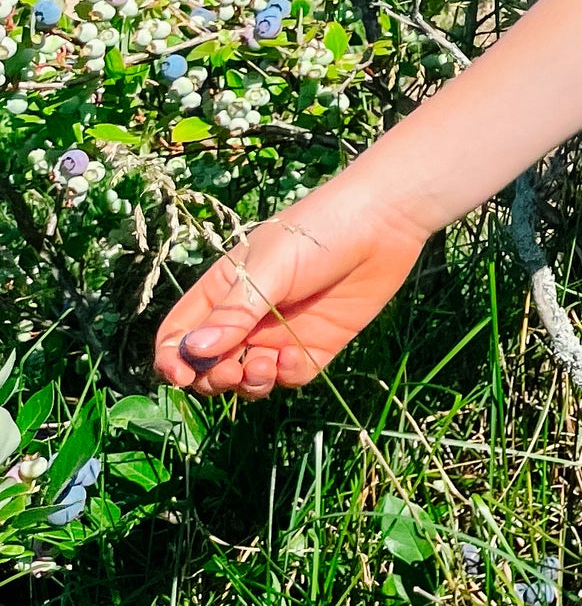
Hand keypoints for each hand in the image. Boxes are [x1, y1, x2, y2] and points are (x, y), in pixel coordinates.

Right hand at [152, 183, 431, 398]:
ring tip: (263, 365)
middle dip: (211, 379)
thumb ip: (234, 311)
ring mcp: (281, 334)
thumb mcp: (268, 268)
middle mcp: (246, 319)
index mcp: (221, 293)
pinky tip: (293, 358)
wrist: (383, 221)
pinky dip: (285, 376)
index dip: (173, 360)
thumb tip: (193, 351)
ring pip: (248, 380)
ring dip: (247, 384)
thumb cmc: (318, 232)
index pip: (179, 336)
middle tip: (230, 371)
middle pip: (209, 367)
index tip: (180, 374)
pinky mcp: (317, 344)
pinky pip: (290, 376)